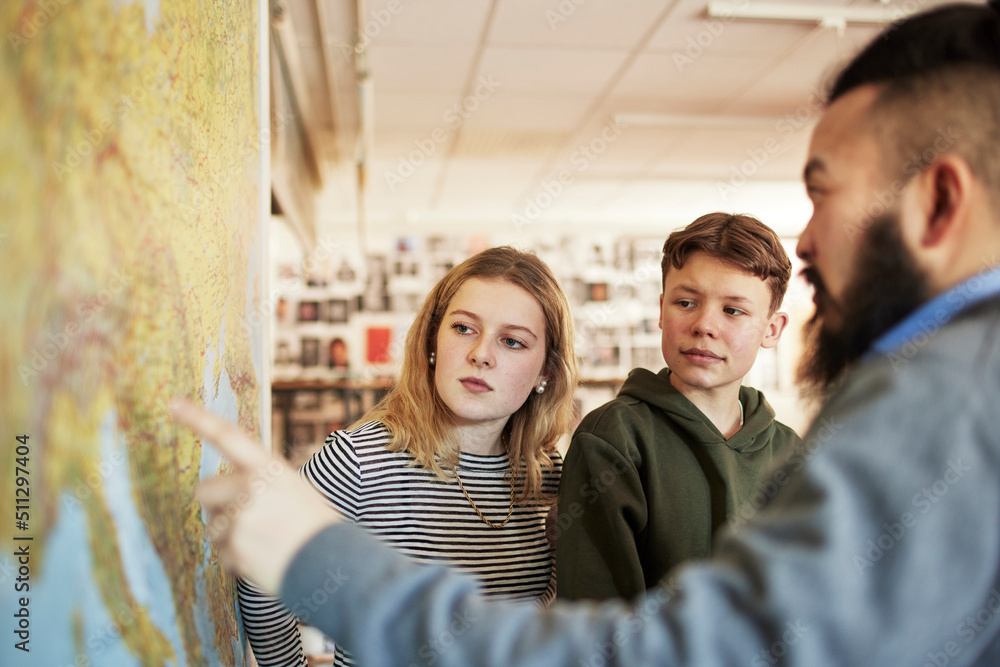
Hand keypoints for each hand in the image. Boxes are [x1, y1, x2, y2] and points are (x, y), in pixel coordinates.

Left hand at [170, 399, 340, 592]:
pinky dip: (238, 560)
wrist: (331, 562)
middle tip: (245, 518)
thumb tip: (226, 493)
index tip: (174, 404)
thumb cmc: (313, 524)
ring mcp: (239, 519)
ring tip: (265, 542)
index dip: (199, 419)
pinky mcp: (234, 549)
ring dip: (230, 536)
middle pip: (204, 491)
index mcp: (268, 468)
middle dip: (216, 505)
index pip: (228, 437)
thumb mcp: (293, 488)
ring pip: (212, 526)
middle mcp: (250, 488)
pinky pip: (222, 553)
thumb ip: (259, 483)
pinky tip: (263, 559)